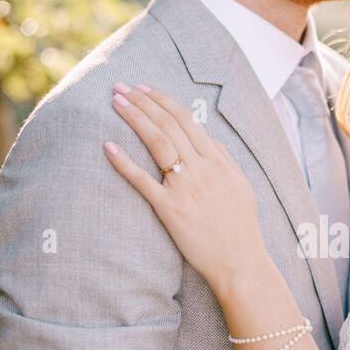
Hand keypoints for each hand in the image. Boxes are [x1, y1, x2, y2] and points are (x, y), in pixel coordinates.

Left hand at [104, 82, 264, 296]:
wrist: (240, 263)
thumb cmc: (241, 228)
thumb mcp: (241, 186)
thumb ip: (225, 160)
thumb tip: (209, 139)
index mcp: (218, 162)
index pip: (187, 120)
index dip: (162, 101)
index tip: (144, 89)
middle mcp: (202, 169)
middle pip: (168, 125)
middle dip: (142, 102)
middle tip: (121, 87)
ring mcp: (185, 188)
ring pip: (156, 142)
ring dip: (134, 118)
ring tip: (115, 102)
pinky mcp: (170, 210)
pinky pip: (143, 181)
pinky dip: (124, 162)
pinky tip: (108, 146)